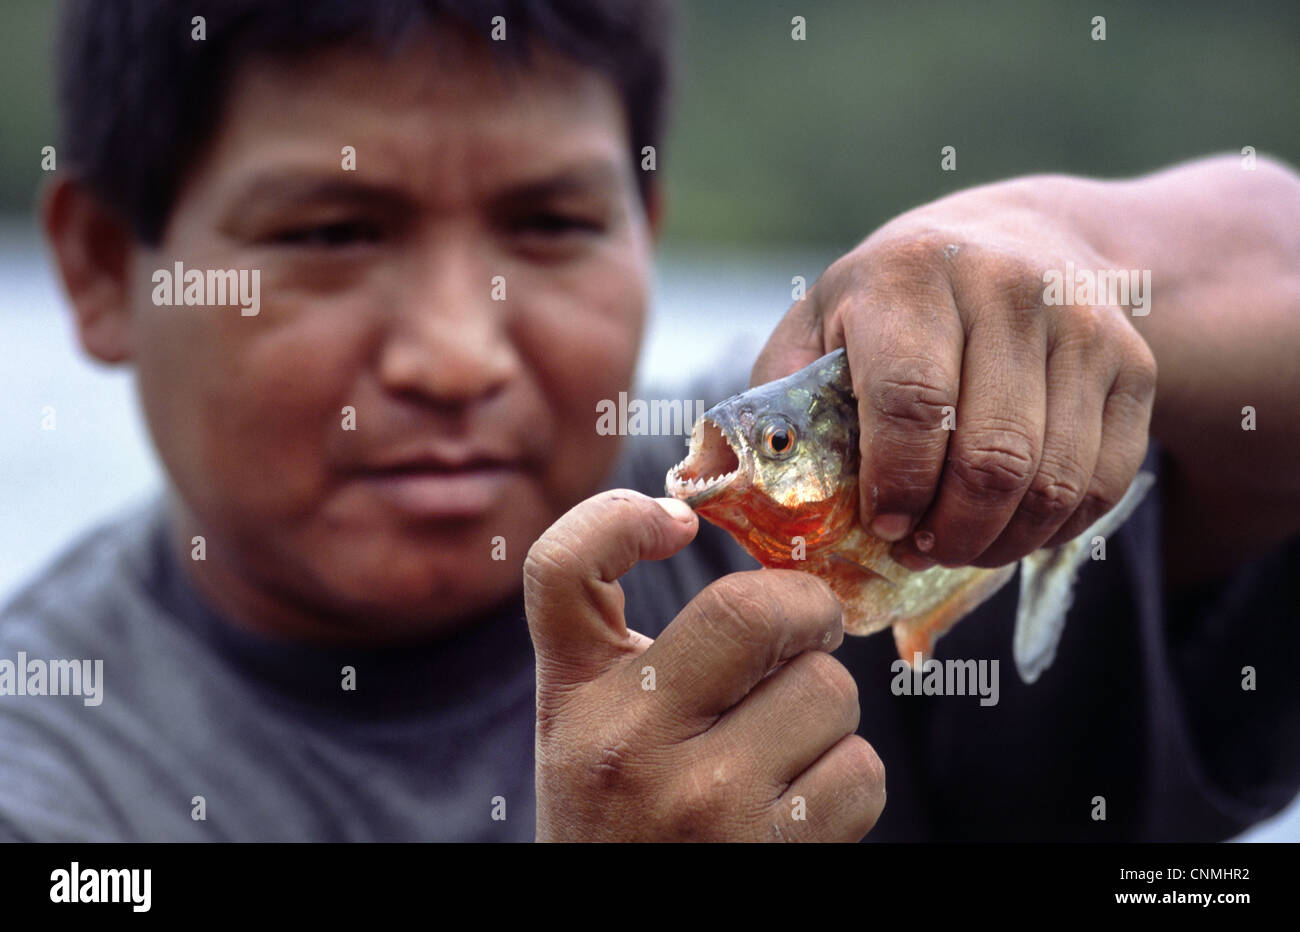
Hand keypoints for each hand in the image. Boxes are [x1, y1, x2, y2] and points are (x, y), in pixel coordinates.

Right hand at [524, 489, 885, 840]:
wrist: (621, 930)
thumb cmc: (619, 815)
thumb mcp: (587, 724)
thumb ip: (625, 637)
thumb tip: (688, 519)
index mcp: (573, 695)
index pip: (562, 566)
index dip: (619, 517)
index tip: (676, 521)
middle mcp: (623, 742)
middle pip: (755, 611)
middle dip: (807, 610)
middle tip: (805, 629)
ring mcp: (698, 803)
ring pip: (829, 692)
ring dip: (828, 712)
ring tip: (781, 746)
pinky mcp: (766, 858)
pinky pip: (859, 774)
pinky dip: (846, 782)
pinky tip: (797, 803)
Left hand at [753, 195, 1156, 568]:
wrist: (1020, 239)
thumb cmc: (893, 304)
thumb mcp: (818, 325)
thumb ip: (776, 400)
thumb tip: (715, 489)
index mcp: (911, 274)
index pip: (913, 400)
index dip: (896, 485)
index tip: (883, 527)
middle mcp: (1008, 288)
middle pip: (992, 456)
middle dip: (951, 531)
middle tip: (920, 550)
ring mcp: (1084, 325)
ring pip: (1054, 480)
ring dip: (1002, 540)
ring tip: (959, 544)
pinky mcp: (1135, 365)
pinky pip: (1104, 483)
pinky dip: (1055, 528)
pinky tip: (1011, 524)